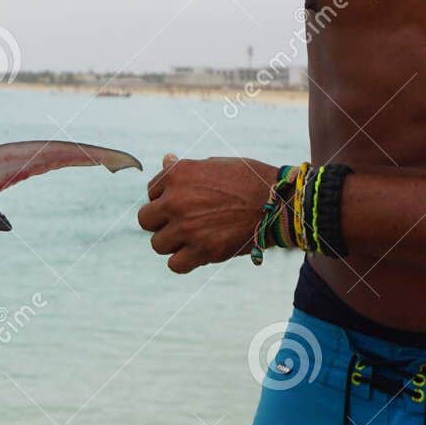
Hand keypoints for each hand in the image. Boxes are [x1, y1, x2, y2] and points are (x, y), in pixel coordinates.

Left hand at [137, 154, 276, 273]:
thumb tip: (165, 160)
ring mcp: (187, 227)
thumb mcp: (215, 164)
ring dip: (172, 243)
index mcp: (178, 174)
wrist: (279, 203)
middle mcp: (176, 200)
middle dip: (160, 222)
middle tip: (180, 223)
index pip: (151, 191)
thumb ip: (185, 168)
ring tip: (191, 238)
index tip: (184, 201)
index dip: (166, 197)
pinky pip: (175, 264)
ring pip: (158, 244)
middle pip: (146, 219)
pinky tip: (196, 253)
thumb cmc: (250, 180)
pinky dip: (183, 262)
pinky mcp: (201, 251)